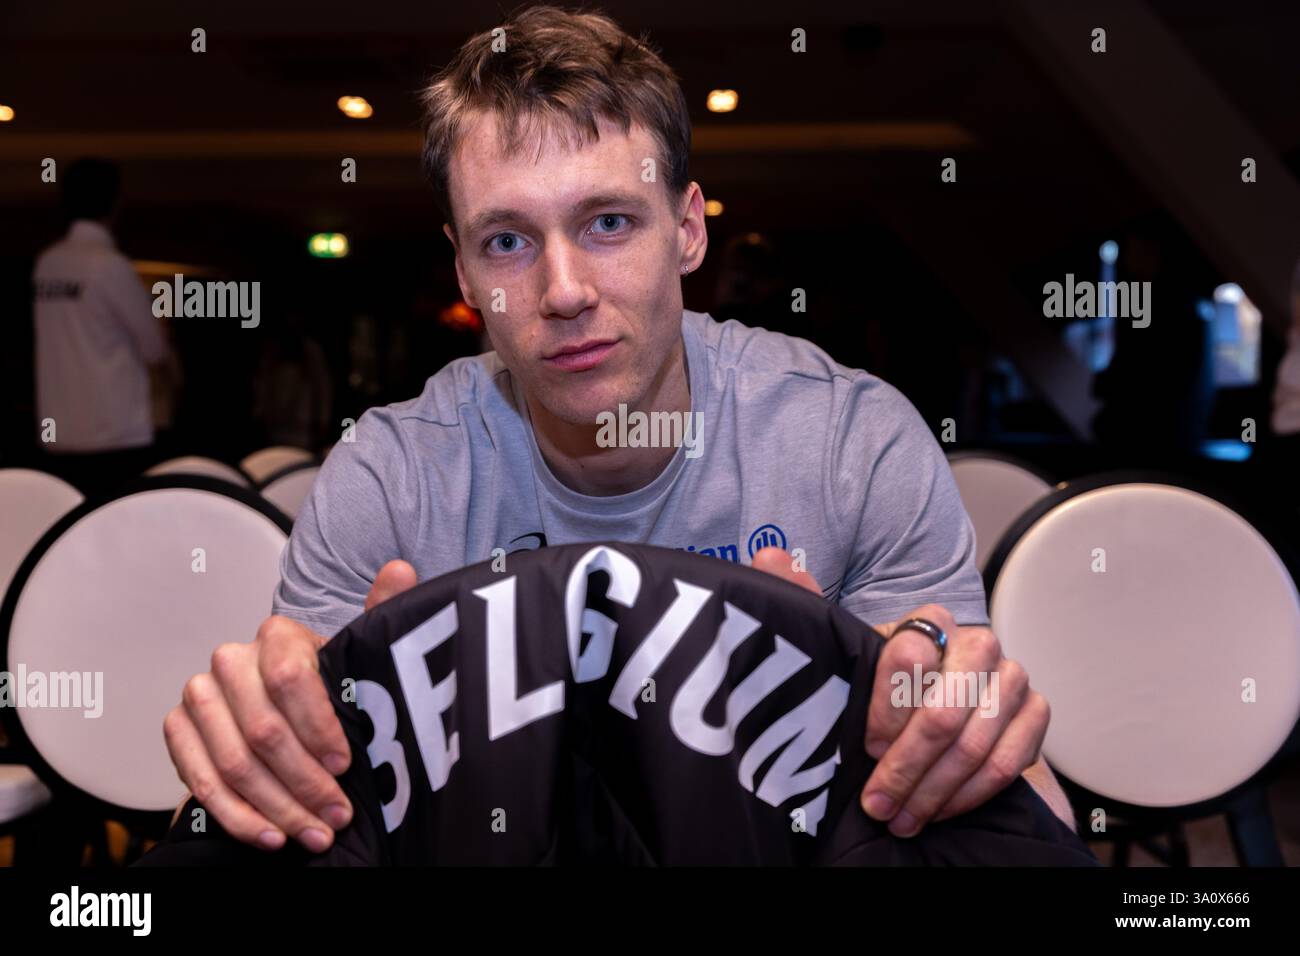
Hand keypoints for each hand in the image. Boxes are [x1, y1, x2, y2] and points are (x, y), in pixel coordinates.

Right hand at [163, 559, 418, 850]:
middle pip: (263, 730)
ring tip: (313, 834)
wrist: (282, 709)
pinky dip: (237, 816)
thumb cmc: (327, 685)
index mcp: (277, 636)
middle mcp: (231, 661)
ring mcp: (198, 696)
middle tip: (337, 816)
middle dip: (305, 782)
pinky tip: (270, 836)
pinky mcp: (178, 731)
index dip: (319, 726)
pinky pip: (201, 781)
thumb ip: (384, 613)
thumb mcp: (359, 654)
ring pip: (234, 763)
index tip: (347, 764)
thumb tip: (402, 571)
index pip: (290, 678)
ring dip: (277, 807)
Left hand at [750, 547, 1058, 836]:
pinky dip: (969, 795)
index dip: (883, 712)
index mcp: (930, 622)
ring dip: (933, 791)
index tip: (863, 748)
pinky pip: (1008, 762)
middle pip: (944, 713)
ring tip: (900, 816)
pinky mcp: (1034, 713)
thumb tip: (767, 557)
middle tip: (877, 801)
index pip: (909, 658)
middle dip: (906, 767)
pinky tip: (938, 810)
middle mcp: (977, 644)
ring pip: (975, 744)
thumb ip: (804, 602)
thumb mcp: (842, 646)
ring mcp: (1011, 679)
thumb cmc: (881, 681)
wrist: (934, 707)